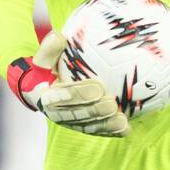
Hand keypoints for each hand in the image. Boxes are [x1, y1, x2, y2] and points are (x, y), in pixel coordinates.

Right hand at [6, 30, 128, 136]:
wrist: (42, 88)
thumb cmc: (47, 68)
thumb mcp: (44, 58)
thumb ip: (49, 48)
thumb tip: (57, 36)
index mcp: (45, 96)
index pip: (62, 97)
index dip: (79, 94)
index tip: (98, 88)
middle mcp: (56, 113)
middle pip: (77, 115)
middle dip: (95, 111)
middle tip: (112, 104)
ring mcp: (69, 122)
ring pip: (88, 126)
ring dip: (105, 125)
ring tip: (122, 120)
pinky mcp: (81, 127)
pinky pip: (96, 131)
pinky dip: (110, 132)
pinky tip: (126, 129)